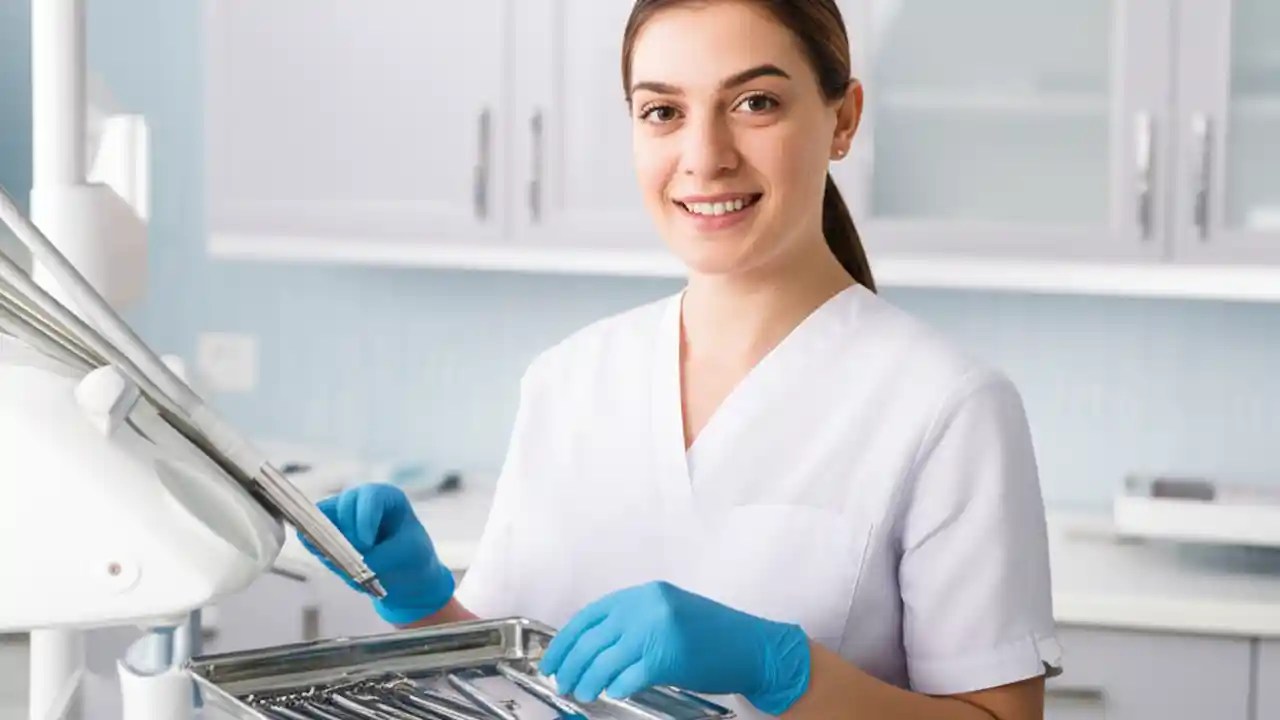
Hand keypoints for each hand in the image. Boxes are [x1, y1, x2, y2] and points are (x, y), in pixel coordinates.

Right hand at [298, 483, 454, 624]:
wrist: (405, 577)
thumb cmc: (412, 557)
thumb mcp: (406, 555)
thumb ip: (379, 556)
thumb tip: (344, 559)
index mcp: (387, 497)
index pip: (371, 496)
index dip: (365, 517)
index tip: (366, 543)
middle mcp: (361, 500)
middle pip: (344, 505)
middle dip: (347, 532)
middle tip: (358, 557)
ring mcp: (341, 516)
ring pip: (323, 520)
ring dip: (332, 544)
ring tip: (350, 565)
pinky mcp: (326, 534)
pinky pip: (312, 537)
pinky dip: (319, 551)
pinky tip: (334, 564)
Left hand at [538, 581, 810, 714]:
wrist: (753, 646)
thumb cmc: (713, 634)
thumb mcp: (669, 613)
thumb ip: (634, 622)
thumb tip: (593, 647)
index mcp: (644, 594)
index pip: (589, 616)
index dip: (564, 641)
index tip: (552, 660)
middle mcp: (647, 607)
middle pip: (591, 640)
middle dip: (570, 665)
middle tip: (562, 683)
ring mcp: (657, 631)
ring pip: (604, 660)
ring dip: (588, 680)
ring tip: (582, 692)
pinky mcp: (667, 657)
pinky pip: (629, 676)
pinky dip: (616, 687)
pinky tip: (613, 693)